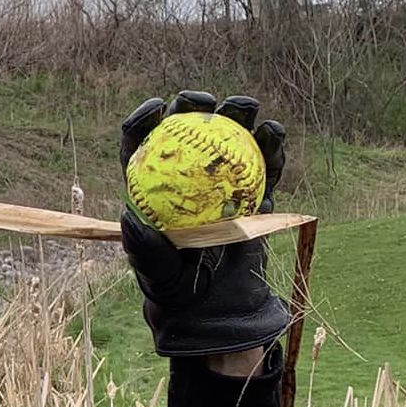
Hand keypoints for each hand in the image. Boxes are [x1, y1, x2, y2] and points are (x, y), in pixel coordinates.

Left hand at [119, 90, 289, 357]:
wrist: (216, 305)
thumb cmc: (175, 289)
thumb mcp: (155, 272)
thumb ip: (144, 249)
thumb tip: (131, 221)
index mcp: (151, 189)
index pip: (141, 146)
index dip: (145, 121)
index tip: (158, 107)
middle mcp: (184, 180)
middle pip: (186, 133)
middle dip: (193, 106)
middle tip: (204, 101)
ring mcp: (219, 183)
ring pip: (227, 141)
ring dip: (237, 116)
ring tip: (245, 107)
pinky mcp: (251, 193)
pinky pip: (263, 165)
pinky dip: (270, 148)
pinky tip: (274, 133)